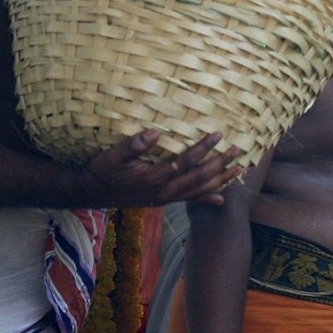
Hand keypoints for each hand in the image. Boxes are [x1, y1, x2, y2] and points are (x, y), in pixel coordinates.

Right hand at [82, 131, 242, 207]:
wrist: (93, 191)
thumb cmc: (104, 169)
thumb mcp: (113, 155)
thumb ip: (134, 145)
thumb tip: (155, 132)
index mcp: (155, 176)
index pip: (186, 161)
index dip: (204, 147)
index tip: (219, 134)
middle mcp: (164, 190)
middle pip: (199, 176)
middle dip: (221, 163)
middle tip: (239, 150)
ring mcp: (165, 197)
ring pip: (199, 189)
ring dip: (220, 180)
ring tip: (239, 170)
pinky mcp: (163, 200)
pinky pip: (190, 200)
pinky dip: (206, 199)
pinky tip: (220, 199)